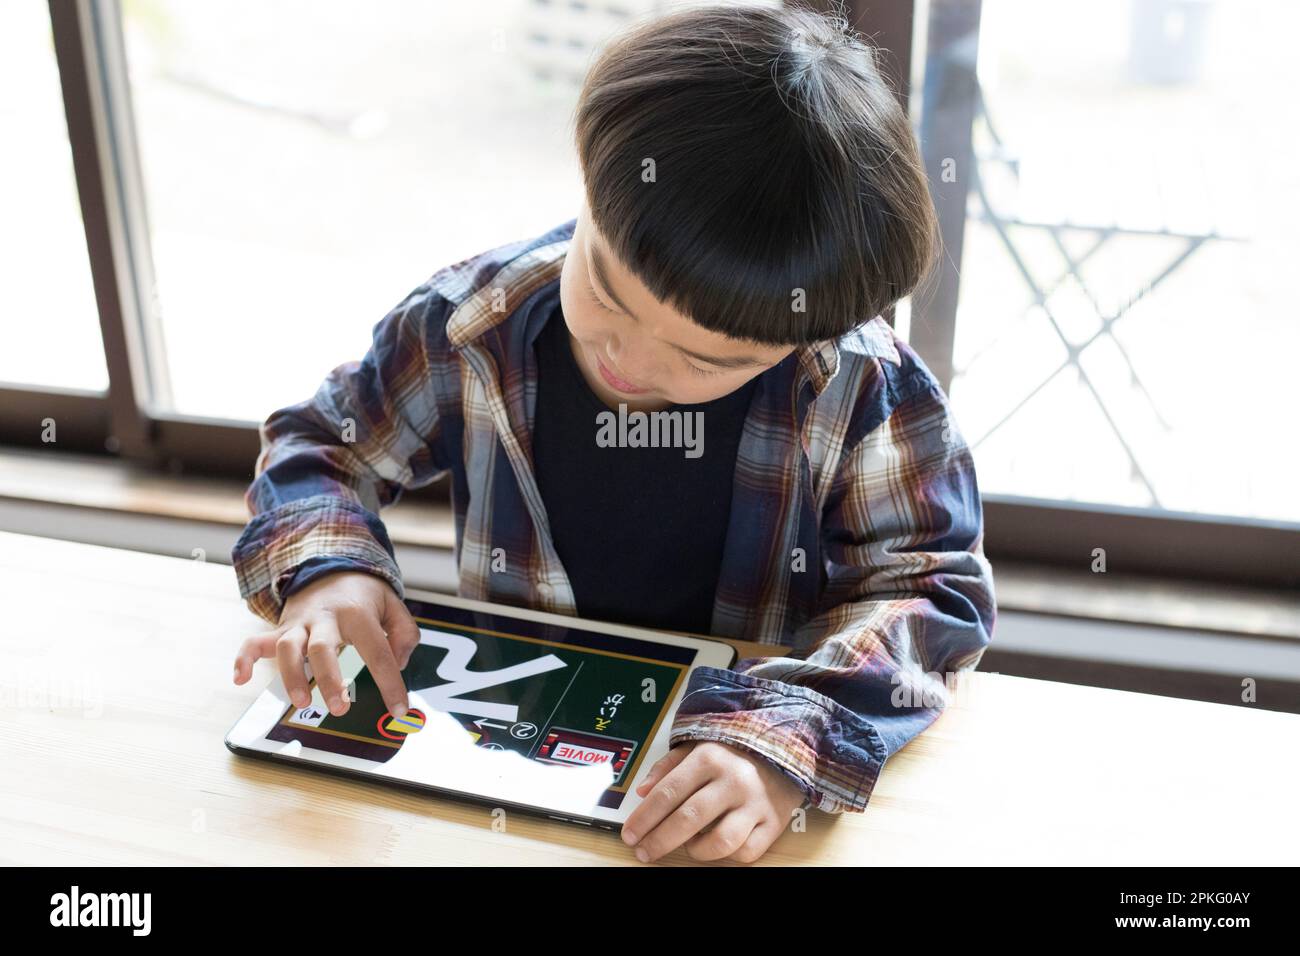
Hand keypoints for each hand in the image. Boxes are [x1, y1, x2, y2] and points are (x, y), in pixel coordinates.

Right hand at [232, 571, 419, 719]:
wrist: (331, 566)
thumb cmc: (364, 595)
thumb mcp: (393, 606)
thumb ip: (405, 634)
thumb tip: (400, 663)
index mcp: (358, 613)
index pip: (377, 652)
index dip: (390, 683)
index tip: (399, 709)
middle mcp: (325, 618)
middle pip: (322, 648)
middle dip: (329, 679)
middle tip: (340, 708)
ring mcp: (300, 624)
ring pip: (288, 647)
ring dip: (291, 676)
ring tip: (301, 701)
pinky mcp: (281, 629)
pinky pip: (255, 641)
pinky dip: (244, 658)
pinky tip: (240, 679)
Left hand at [621, 740, 805, 863]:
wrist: (786, 746)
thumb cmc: (733, 750)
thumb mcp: (698, 746)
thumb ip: (667, 767)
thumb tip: (642, 791)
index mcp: (708, 758)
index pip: (667, 793)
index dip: (644, 818)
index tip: (629, 835)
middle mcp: (732, 780)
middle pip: (688, 819)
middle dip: (659, 841)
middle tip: (644, 852)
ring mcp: (755, 803)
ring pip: (720, 842)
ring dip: (696, 851)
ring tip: (687, 847)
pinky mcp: (774, 822)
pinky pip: (747, 852)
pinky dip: (728, 856)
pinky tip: (717, 845)